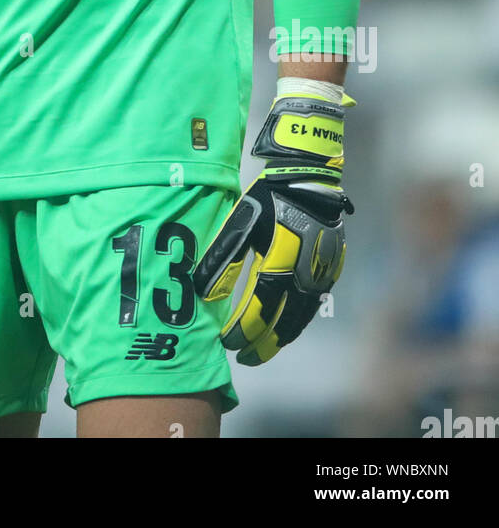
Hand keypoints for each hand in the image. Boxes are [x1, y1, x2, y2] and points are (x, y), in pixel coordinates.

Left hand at [193, 88, 354, 364]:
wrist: (312, 176)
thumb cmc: (270, 195)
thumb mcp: (241, 219)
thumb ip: (223, 256)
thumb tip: (202, 292)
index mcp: (282, 257)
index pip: (260, 306)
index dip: (243, 329)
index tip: (226, 343)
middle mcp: (306, 271)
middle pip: (284, 321)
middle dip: (263, 344)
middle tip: (244, 358)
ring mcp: (323, 272)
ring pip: (302, 317)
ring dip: (281, 337)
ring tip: (262, 350)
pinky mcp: (332, 269)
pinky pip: (313, 304)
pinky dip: (297, 320)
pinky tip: (284, 326)